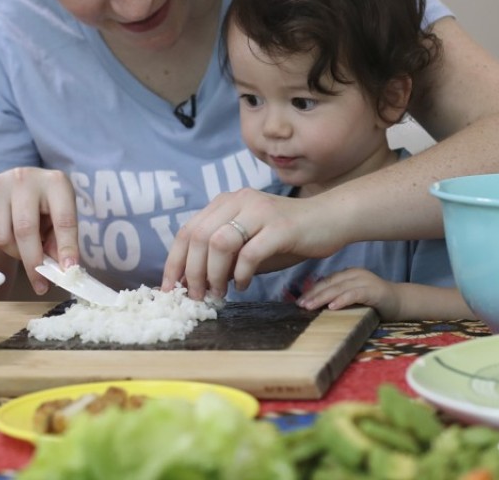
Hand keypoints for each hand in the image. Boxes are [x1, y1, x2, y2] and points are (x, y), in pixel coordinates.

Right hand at [0, 168, 79, 293]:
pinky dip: (1, 244)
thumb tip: (62, 269)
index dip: (66, 247)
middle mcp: (25, 178)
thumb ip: (61, 241)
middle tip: (41, 284)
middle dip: (34, 262)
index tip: (68, 270)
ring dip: (15, 251)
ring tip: (25, 243)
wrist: (16, 185)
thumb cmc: (45, 204)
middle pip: (26, 230)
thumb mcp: (59, 215)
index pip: (63, 219)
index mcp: (55, 182)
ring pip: (3, 237)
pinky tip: (9, 232)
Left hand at [162, 188, 343, 299]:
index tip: (169, 289)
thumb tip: (193, 282)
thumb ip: (224, 256)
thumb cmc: (287, 236)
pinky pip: (250, 253)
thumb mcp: (249, 243)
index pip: (188, 230)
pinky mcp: (281, 227)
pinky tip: (244, 285)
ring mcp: (260, 211)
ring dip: (213, 274)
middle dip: (192, 272)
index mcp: (228, 201)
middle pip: (199, 236)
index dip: (174, 261)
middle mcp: (240, 200)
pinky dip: (242, 274)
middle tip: (196, 297)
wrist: (329, 220)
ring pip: (220, 242)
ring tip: (218, 293)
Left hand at [297, 268, 400, 319]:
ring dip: (323, 298)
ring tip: (310, 306)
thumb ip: (340, 296)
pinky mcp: (373, 291)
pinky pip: (354, 294)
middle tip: (300, 305)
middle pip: (330, 283)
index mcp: (349, 273)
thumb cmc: (375, 302)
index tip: (299, 301)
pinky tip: (332, 307)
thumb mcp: (354, 296)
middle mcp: (355, 274)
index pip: (326, 281)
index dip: (312, 290)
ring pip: (339, 288)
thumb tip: (317, 304)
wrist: (401, 302)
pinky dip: (342, 300)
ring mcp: (365, 281)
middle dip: (314, 294)